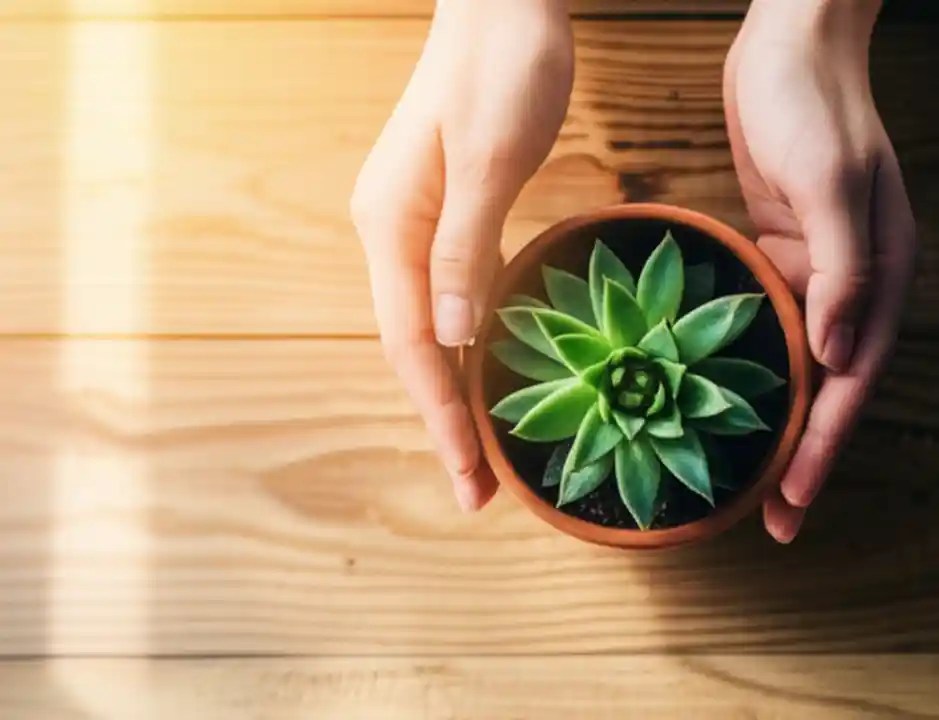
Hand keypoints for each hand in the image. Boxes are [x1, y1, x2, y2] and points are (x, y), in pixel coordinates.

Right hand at [351, 0, 573, 511]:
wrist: (504, 3)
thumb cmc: (500, 70)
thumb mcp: (486, 159)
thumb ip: (465, 249)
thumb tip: (455, 338)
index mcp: (392, 226)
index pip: (411, 343)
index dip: (439, 415)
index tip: (469, 478)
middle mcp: (394, 233)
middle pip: (415, 347)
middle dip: (444, 420)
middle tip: (479, 492)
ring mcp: (420, 223)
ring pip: (434, 327)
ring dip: (457, 391)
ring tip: (484, 454)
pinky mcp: (452, 211)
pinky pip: (456, 295)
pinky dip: (473, 344)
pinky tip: (493, 373)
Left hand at [724, 0, 915, 542]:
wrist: (789, 43)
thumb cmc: (813, 105)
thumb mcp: (829, 182)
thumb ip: (841, 268)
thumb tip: (837, 353)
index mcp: (883, 275)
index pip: (853, 379)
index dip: (824, 444)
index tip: (795, 502)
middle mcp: (857, 283)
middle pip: (830, 387)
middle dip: (803, 454)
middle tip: (773, 520)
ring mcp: (818, 270)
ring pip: (798, 365)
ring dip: (775, 421)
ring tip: (744, 479)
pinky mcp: (781, 253)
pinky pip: (768, 326)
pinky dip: (751, 368)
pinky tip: (721, 398)